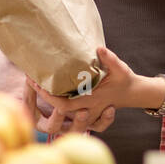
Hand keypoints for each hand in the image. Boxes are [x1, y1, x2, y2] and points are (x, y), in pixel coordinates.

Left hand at [28, 46, 146, 133]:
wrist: (131, 92)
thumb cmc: (123, 79)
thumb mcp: (120, 68)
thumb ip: (110, 59)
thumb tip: (99, 48)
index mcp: (93, 101)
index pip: (65, 105)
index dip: (50, 97)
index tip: (38, 84)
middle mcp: (87, 109)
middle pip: (59, 111)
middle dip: (45, 98)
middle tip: (33, 81)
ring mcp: (86, 112)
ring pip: (62, 115)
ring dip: (48, 102)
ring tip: (35, 86)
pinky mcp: (84, 110)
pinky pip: (67, 113)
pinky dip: (54, 105)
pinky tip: (43, 92)